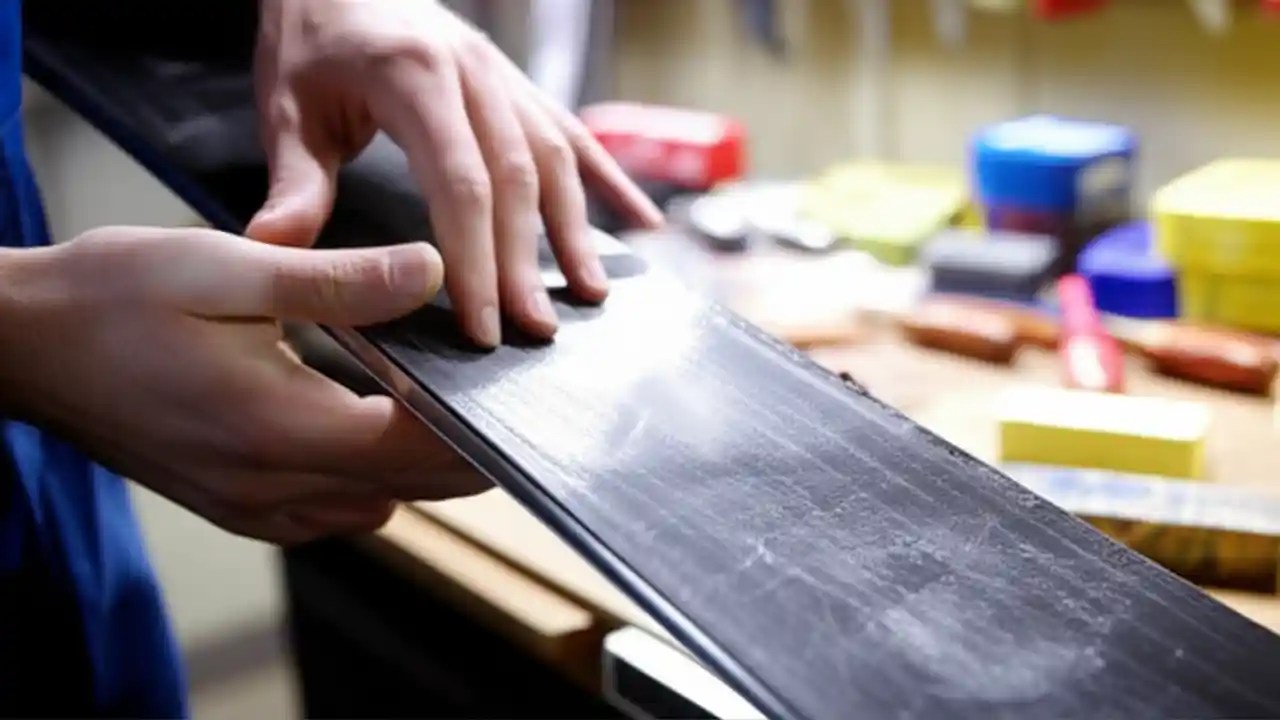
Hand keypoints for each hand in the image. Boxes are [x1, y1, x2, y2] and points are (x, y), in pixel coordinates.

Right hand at [0, 227, 487, 544]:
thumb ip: (340, 282)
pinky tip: (366, 425)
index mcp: (278, 429)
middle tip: (498, 401)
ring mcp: (247, 506)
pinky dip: (363, 477)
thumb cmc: (114, 297)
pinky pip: (326, 511)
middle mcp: (269, 487)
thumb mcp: (230, 272)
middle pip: (406, 489)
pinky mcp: (230, 504)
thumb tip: (432, 272)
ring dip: (413, 466)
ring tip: (438, 403)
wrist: (23, 343)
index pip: (416, 451)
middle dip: (462, 453)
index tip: (518, 397)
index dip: (478, 429)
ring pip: (371, 506)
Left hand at [247, 0, 663, 347]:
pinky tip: (641, 222)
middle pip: (515, 178)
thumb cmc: (310, 39)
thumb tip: (276, 254)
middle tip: (537, 330)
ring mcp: (503, 75)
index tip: (483, 323)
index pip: (460, 182)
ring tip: (588, 293)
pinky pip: (572, 133)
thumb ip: (294, 182)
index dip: (477, 259)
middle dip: (528, 261)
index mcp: (414, 76)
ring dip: (575, 229)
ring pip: (554, 157)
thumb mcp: (287, 107)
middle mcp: (473, 72)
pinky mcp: (517, 84)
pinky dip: (609, 180)